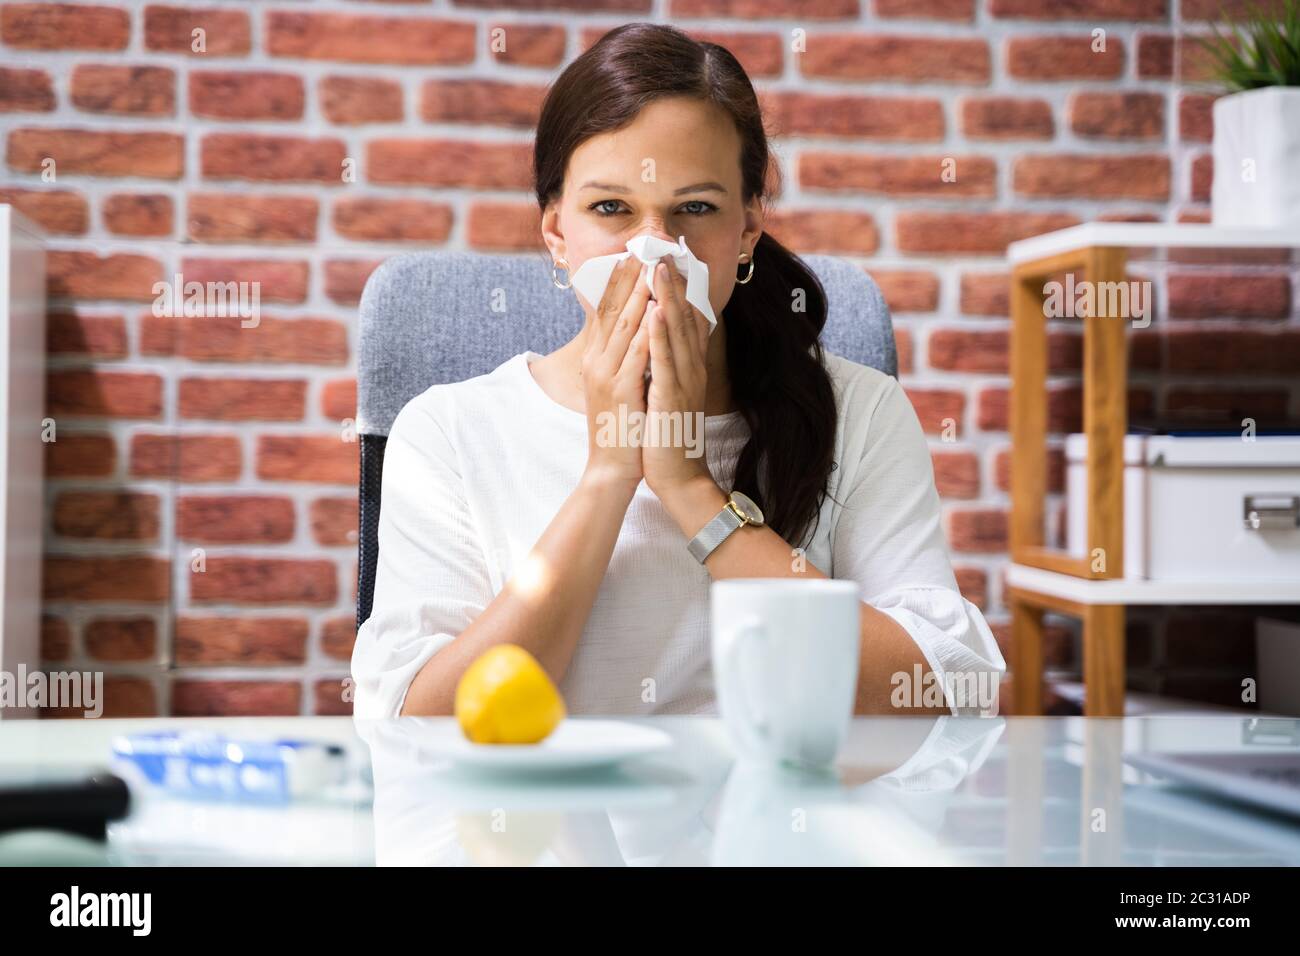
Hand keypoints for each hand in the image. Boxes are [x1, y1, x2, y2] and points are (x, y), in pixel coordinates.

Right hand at [581, 255, 652, 489]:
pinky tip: (659, 310)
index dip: (619, 283)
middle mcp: (596, 363)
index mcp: (596, 360)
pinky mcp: (621, 391)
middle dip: (629, 279)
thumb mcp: (617, 386)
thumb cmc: (622, 429)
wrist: (612, 468)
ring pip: (625, 326)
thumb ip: (623, 358)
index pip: (606, 312)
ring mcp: (607, 376)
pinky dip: (648, 329)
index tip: (631, 256)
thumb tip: (637, 331)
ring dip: (640, 295)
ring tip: (652, 267)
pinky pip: (637, 354)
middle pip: (613, 311)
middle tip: (642, 248)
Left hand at [642, 255, 713, 496]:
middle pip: (683, 316)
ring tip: (659, 266)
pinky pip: (666, 361)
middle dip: (673, 281)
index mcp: (687, 366)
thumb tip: (655, 339)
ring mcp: (684, 381)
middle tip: (664, 247)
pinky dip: (662, 334)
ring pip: (677, 332)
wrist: (677, 476)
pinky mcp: (672, 397)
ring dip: (668, 297)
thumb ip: (666, 365)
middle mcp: (690, 368)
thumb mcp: (666, 392)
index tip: (667, 257)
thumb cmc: (667, 436)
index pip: (684, 318)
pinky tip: (656, 311)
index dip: (678, 287)